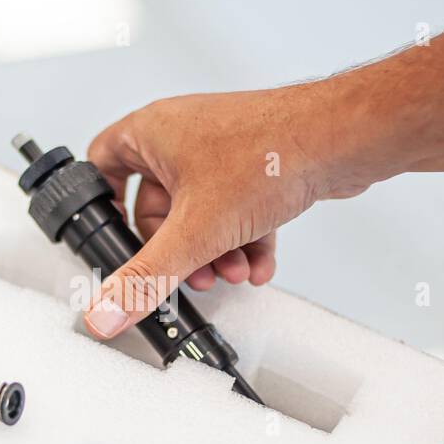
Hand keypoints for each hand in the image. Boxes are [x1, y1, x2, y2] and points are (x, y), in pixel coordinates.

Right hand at [83, 83, 376, 338]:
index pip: (102, 163)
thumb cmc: (270, 152)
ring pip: (199, 213)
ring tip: (230, 272)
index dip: (102, 205)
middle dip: (175, 248)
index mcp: (151, 132)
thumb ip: (146, 279)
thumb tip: (106, 311)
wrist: (341, 141)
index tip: (111, 241)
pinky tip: (255, 265)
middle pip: (155, 204)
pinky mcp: (253, 167)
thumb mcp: (194, 232)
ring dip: (213, 252)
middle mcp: (182, 136)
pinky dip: (242, 241)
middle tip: (188, 273)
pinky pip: (234, 211)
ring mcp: (220, 150)